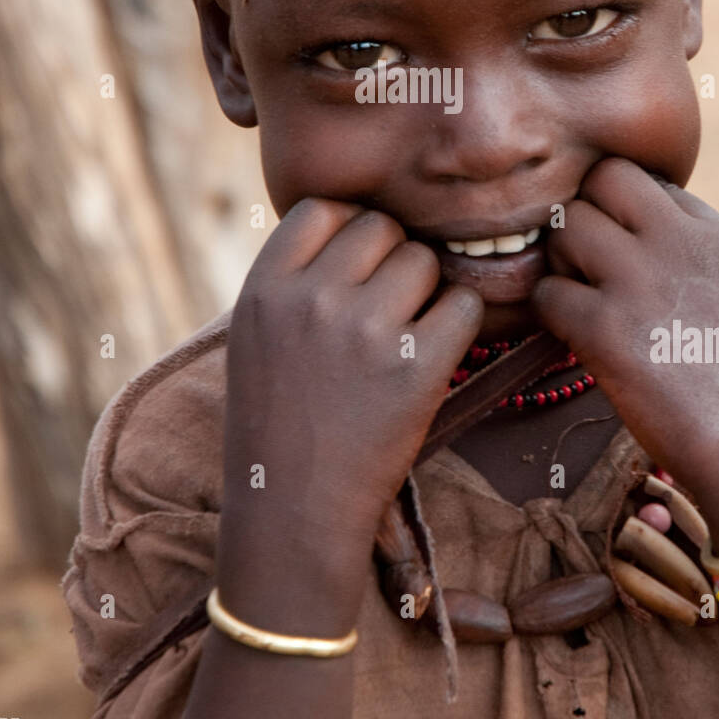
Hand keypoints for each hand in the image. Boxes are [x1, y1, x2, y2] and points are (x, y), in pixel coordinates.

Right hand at [219, 198, 483, 574]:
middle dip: (392, 259)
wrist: (292, 510)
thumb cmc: (277, 421)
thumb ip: (294, 276)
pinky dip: (457, 326)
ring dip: (426, 292)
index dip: (348, 230)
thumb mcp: (255, 336)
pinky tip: (432, 356)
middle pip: (381, 228)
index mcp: (265, 288)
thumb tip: (357, 221)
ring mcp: (365, 331)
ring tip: (403, 338)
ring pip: (425, 261)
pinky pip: (463, 305)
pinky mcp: (416, 366)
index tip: (355, 266)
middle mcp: (312, 299)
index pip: (324, 207)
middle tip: (385, 308)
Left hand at [530, 158, 718, 548]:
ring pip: (564, 230)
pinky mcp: (604, 329)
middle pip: (595, 184)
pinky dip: (550, 313)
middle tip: (588, 265)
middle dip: (582, 218)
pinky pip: (545, 292)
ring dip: (562, 262)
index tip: (618, 247)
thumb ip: (683, 242)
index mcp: (712, 230)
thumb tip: (619, 217)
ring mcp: (638, 282)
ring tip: (586, 301)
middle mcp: (677, 242)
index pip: (636, 176)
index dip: (615, 208)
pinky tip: (576, 337)